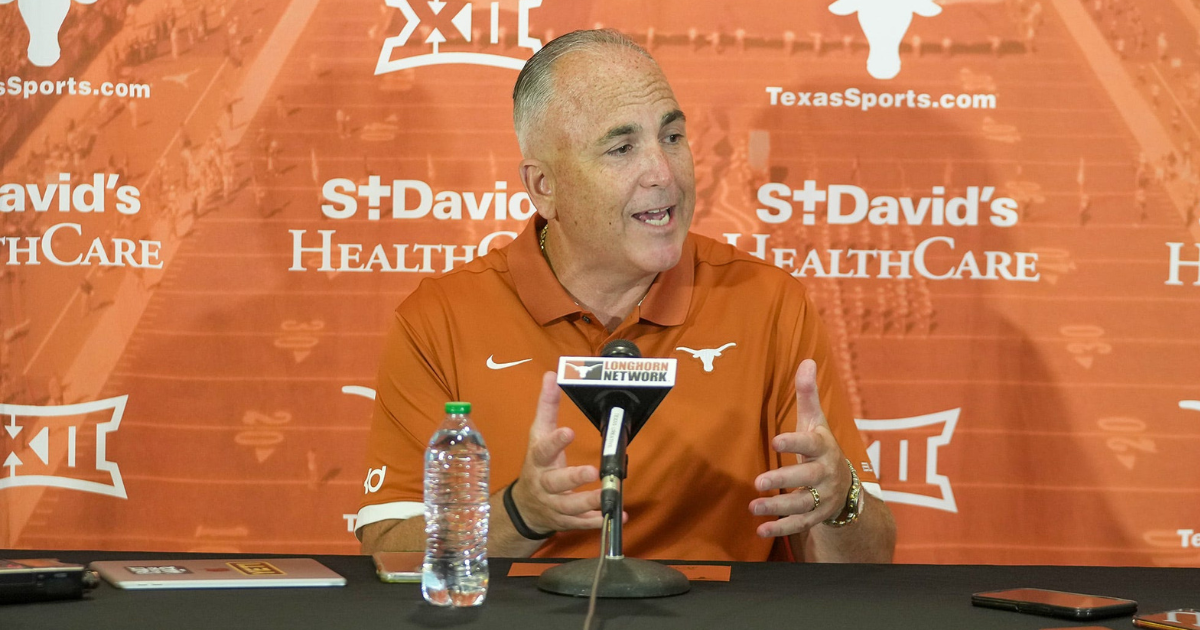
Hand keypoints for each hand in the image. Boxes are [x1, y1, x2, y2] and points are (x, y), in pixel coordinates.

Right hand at [509, 372, 605, 534]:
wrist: (525, 507)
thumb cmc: (536, 464)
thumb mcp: (538, 435)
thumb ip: (547, 407)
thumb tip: (551, 376)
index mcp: (538, 461)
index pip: (543, 450)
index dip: (555, 441)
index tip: (569, 431)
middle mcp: (545, 485)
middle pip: (556, 483)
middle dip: (573, 478)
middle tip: (591, 471)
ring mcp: (555, 505)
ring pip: (571, 507)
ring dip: (590, 501)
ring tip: (610, 496)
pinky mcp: (566, 521)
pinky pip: (582, 523)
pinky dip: (598, 520)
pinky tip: (618, 514)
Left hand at [749, 359, 850, 536]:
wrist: (847, 486)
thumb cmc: (822, 447)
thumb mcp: (815, 421)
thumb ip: (808, 394)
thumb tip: (807, 360)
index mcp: (824, 448)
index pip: (810, 445)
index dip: (794, 443)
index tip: (776, 440)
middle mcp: (826, 474)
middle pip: (806, 478)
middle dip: (784, 480)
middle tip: (758, 482)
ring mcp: (823, 497)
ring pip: (802, 504)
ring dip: (778, 507)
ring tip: (754, 507)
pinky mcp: (818, 516)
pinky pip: (801, 524)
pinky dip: (781, 528)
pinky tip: (761, 529)